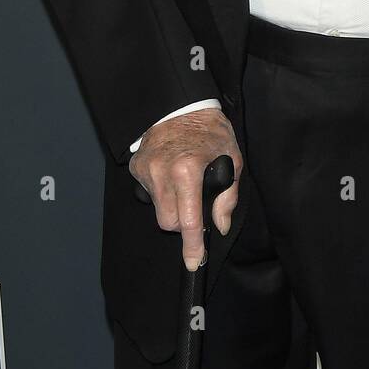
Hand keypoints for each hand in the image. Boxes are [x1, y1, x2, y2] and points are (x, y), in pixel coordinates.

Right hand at [128, 109, 241, 269]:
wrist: (182, 106)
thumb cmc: (211, 131)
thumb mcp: (232, 159)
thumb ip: (227, 196)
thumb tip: (220, 225)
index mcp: (188, 170)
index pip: (189, 221)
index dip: (193, 245)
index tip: (194, 262)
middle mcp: (163, 172)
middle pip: (169, 223)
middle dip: (184, 222)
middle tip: (197, 203)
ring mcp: (146, 170)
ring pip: (158, 211)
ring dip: (173, 207)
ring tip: (184, 184)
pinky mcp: (136, 168)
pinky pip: (149, 194)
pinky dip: (161, 191)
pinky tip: (170, 174)